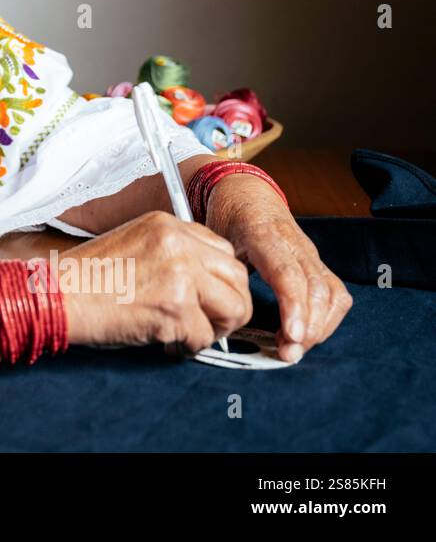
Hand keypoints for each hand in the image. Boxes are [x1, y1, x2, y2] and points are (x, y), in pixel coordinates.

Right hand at [60, 210, 251, 354]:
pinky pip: (204, 338)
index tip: (206, 298)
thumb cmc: (84, 278)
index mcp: (167, 224)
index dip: (219, 281)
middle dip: (228, 305)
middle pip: (237, 276)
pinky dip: (186, 347)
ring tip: (187, 334)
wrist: (54, 295)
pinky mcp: (176, 307)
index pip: (223, 251)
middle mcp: (178, 243)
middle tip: (205, 322)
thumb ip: (170, 255)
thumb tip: (205, 285)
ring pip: (234, 307)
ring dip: (215, 328)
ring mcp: (180, 274)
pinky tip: (162, 341)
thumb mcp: (133, 246)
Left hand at [204, 173, 351, 362]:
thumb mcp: (213, 238)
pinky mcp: (319, 264)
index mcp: (263, 234)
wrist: (245, 196)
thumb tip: (216, 314)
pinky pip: (336, 294)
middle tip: (288, 353)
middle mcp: (295, 243)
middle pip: (315, 288)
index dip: (292, 305)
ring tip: (294, 349)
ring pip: (332, 293)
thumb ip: (215, 269)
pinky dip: (327, 319)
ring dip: (318, 327)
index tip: (290, 335)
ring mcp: (311, 254)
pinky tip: (306, 335)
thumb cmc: (225, 221)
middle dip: (307, 327)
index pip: (287, 273)